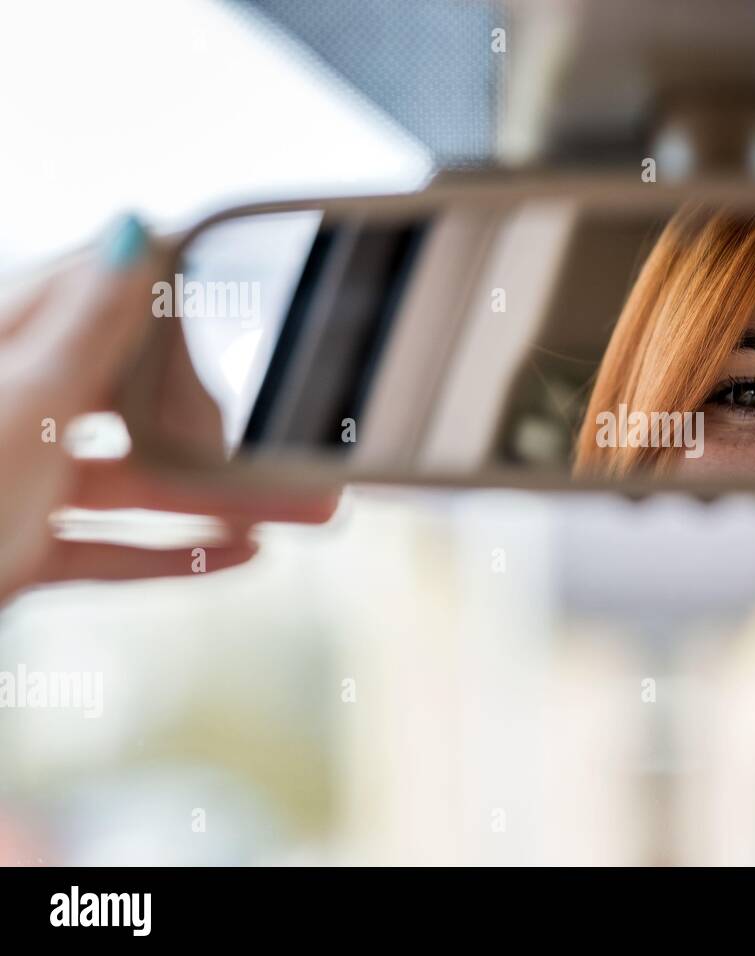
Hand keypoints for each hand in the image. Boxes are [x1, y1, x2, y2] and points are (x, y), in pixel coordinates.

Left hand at [0, 215, 335, 601]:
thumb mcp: (23, 400)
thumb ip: (89, 323)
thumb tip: (134, 222)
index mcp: (7, 344)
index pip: (110, 299)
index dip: (182, 305)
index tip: (259, 314)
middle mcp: (15, 403)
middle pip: (141, 404)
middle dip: (228, 430)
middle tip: (298, 448)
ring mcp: (17, 478)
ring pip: (138, 481)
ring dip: (221, 499)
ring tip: (303, 513)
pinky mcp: (19, 545)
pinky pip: (110, 544)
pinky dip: (172, 552)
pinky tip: (238, 555)